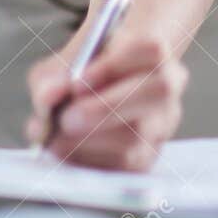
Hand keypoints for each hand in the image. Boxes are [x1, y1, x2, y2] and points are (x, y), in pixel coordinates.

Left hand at [25, 26, 188, 170]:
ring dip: (92, 142)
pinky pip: (128, 167)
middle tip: (66, 120)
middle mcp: (168, 84)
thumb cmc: (81, 72)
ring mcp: (163, 123)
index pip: (148, 50)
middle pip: (155, 92)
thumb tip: (48, 98)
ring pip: (141, 136)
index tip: (76, 83)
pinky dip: (92, 162)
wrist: (101, 92)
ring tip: (59, 139)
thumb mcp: (61, 64)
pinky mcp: (149, 156)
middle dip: (105, 109)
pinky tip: (69, 154)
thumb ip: (52, 77)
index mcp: (151, 50)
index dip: (113, 67)